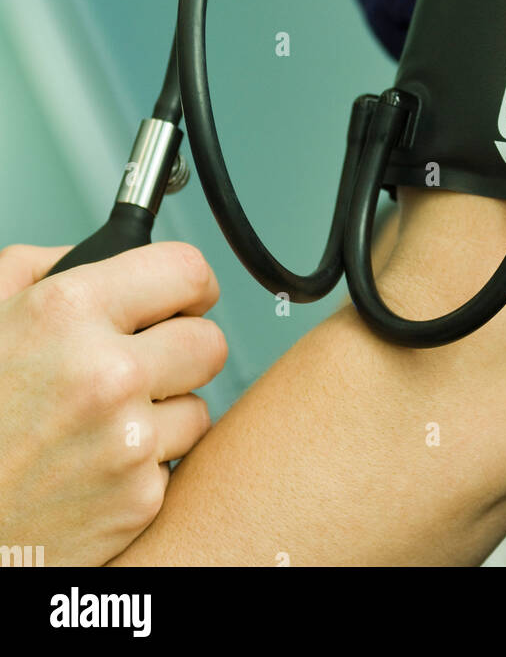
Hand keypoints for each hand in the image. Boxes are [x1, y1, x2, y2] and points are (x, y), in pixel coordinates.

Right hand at [0, 241, 227, 566]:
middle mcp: (106, 373)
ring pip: (198, 408)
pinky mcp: (137, 499)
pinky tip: (95, 465)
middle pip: (210, 342)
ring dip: (164, 413)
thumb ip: (46, 267)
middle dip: (184, 350)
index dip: (193, 285)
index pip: (187, 271)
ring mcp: (127, 441)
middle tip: (150, 363)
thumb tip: (111, 254)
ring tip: (105, 423)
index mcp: (68, 311)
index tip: (189, 298)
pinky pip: (173, 465)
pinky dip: (143, 466)